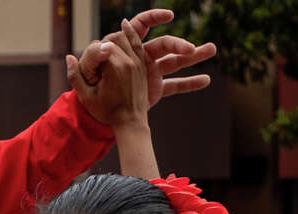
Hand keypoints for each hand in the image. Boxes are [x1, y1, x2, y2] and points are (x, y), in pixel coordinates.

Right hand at [67, 18, 149, 130]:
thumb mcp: (86, 97)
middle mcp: (126, 61)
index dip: (90, 56)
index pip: (98, 48)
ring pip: (122, 39)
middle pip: (109, 43)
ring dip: (112, 41)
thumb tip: (69, 57)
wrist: (131, 122)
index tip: (91, 72)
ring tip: (104, 49)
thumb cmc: (107, 112)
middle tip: (97, 66)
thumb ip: (75, 76)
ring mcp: (136, 62)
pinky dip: (130, 33)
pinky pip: (136, 42)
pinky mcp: (141, 64)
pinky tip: (124, 24)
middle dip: (100, 50)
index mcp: (112, 68)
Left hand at [68, 8, 215, 124]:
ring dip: (193, 56)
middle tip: (189, 48)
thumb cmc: (90, 91)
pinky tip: (206, 81)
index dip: (154, 18)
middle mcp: (141, 58)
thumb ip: (90, 60)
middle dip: (178, 43)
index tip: (167, 16)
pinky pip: (175, 85)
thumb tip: (103, 45)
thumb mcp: (86, 77)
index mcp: (126, 50)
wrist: (98, 113)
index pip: (140, 27)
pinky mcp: (156, 88)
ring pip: (175, 62)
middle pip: (163, 44)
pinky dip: (189, 83)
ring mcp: (151, 72)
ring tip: (211, 49)